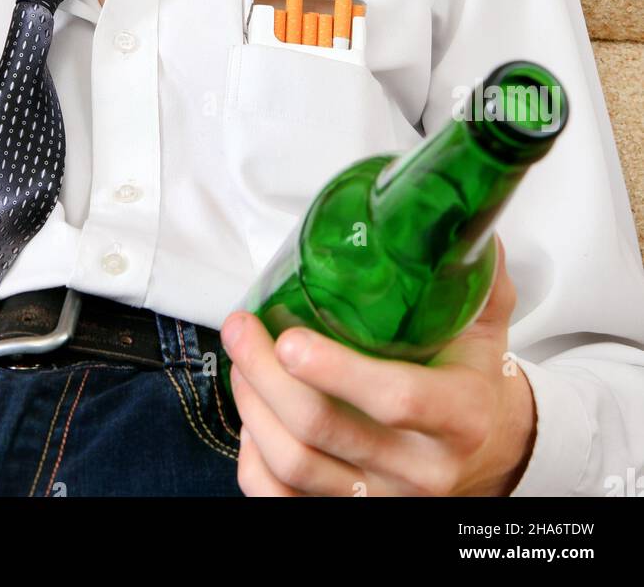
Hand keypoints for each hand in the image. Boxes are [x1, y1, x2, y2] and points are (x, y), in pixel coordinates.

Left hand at [220, 235, 535, 496]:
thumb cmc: (473, 378)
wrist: (491, 449)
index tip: (291, 338)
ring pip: (298, 467)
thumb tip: (465, 219)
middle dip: (268, 377)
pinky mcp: (355, 513)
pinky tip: (250, 420)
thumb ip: (475, 274)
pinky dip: (254, 463)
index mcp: (461, 416)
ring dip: (254, 410)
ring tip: (240, 361)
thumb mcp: (485, 325)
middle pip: (327, 432)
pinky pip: (284, 504)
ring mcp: (387, 499)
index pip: (396, 401)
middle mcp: (424, 468)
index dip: (338, 372)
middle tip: (243, 327)